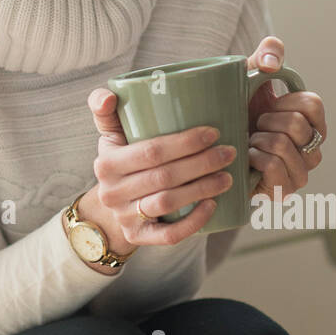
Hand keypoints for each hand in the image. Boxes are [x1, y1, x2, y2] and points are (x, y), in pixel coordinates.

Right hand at [79, 90, 236, 260]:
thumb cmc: (122, 161)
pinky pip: (169, 235)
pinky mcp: (138, 238)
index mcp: (106, 163)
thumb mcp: (111, 136)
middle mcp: (111, 192)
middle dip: (202, 163)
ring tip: (228, 176)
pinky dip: (193, 221)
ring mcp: (124, 218)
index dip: (184, 142)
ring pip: (168, 203)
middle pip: (164, 176)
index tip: (213, 132)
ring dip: (202, 188)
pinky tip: (212, 205)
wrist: (113, 206)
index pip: (150, 151)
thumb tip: (108, 96)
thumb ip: (106, 109)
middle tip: (230, 152)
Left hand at [245, 36, 326, 200]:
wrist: (213, 148)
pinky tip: (247, 158)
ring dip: (259, 140)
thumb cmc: (234, 110)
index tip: (269, 104)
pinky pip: (276, 170)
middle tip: (255, 125)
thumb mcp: (249, 74)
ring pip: (285, 147)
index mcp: (311, 122)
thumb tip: (271, 65)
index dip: (285, 101)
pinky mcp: (283, 191)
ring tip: (250, 142)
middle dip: (267, 121)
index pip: (314, 105)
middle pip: (298, 126)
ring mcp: (300, 172)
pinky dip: (256, 159)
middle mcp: (311, 149)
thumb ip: (269, 52)